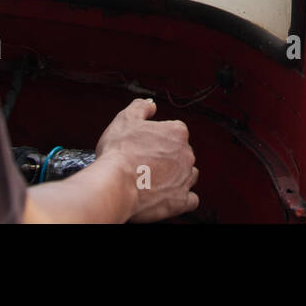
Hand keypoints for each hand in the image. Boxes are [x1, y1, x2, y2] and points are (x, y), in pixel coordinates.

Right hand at [94, 98, 198, 221]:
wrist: (114, 184)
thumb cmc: (119, 152)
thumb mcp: (125, 119)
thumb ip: (141, 107)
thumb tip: (150, 105)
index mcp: (177, 132)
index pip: (175, 132)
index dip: (159, 139)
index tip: (147, 146)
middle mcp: (186, 154)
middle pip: (182, 153)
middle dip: (168, 158)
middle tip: (147, 164)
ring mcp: (185, 178)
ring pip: (188, 174)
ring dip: (177, 176)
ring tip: (157, 180)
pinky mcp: (181, 200)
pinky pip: (191, 199)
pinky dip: (183, 198)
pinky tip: (170, 196)